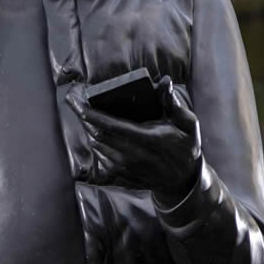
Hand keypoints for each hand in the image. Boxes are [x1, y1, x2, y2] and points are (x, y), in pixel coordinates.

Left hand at [70, 77, 201, 205]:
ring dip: (88, 128)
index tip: (76, 99)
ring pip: (96, 145)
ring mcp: (124, 168)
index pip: (110, 126)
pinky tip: (97, 132)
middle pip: (96, 134)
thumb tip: (165, 81)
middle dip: (83, 116)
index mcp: (146, 140)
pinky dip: (96, 142)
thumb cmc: (185, 148)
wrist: (183, 182)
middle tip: (75, 100)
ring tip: (86, 113)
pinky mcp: (120, 176)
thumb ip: (173, 103)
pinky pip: (100, 156)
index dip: (90, 113)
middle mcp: (131, 156)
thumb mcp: (188, 124)